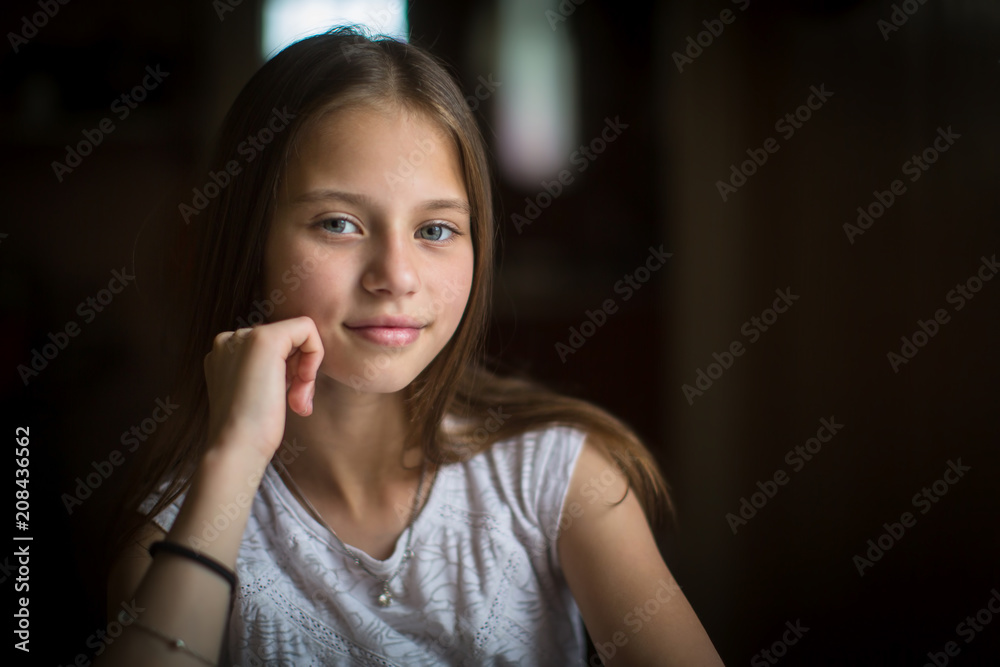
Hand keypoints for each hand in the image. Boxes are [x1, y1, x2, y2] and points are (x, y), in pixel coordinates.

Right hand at [202, 315, 323, 460]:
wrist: (237, 447)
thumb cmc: (251, 431)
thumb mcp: (258, 392)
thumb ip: (269, 371)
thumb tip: (298, 362)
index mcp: (225, 352)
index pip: (274, 347)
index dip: (290, 370)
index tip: (289, 397)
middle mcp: (230, 339)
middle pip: (287, 340)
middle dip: (300, 371)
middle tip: (296, 402)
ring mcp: (244, 336)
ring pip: (298, 335)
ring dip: (306, 370)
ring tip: (296, 402)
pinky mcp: (265, 338)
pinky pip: (307, 329)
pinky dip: (314, 355)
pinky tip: (302, 383)